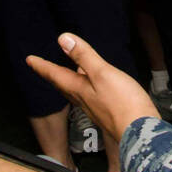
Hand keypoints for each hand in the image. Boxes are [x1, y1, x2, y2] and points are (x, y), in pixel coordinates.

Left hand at [27, 33, 158, 145]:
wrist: (141, 132)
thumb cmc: (123, 104)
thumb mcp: (102, 73)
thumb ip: (84, 56)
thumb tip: (63, 39)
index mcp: (79, 89)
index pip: (55, 75)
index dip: (42, 66)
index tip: (30, 60)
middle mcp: (84, 100)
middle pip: (62, 84)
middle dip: (51, 75)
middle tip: (41, 68)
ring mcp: (96, 107)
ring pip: (75, 91)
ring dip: (67, 81)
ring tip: (64, 73)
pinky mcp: (108, 112)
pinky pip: (90, 96)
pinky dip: (85, 87)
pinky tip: (92, 87)